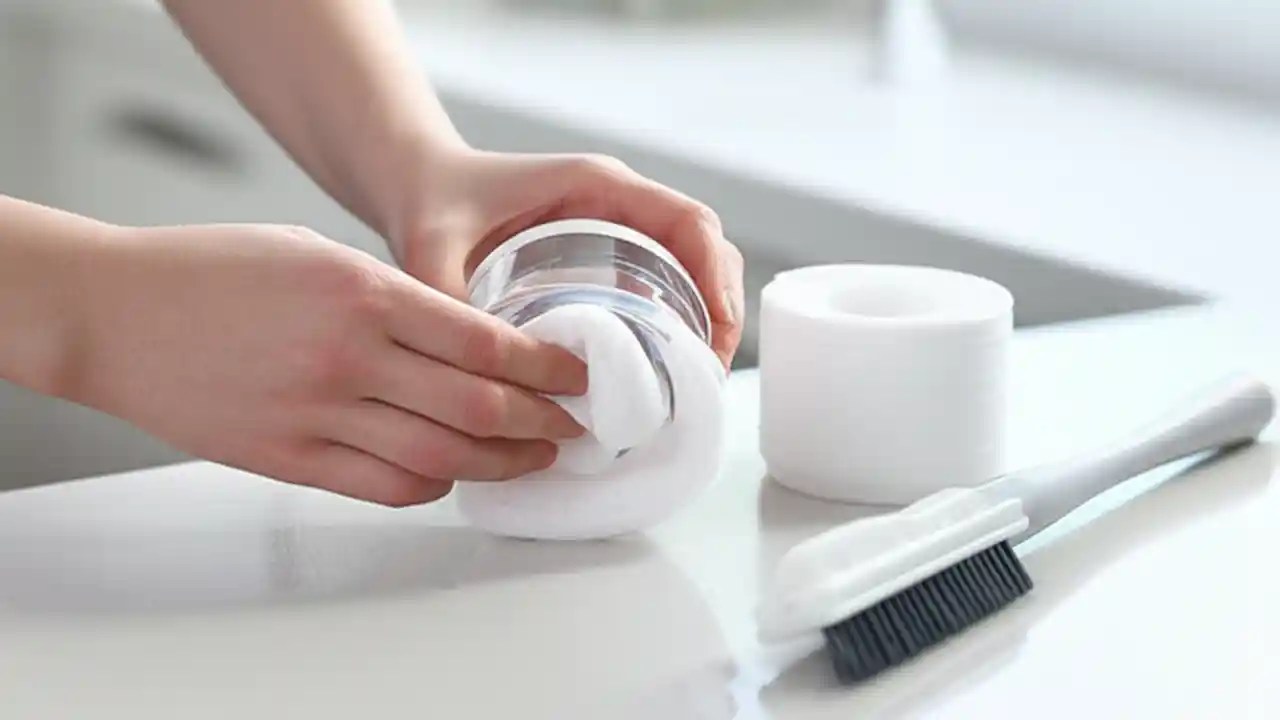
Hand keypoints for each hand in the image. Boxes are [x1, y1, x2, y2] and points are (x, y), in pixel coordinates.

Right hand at [73, 224, 586, 505]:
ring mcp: (317, 413)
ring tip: (535, 458)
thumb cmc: (216, 271)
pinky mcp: (287, 458)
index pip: (485, 342)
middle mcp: (350, 356)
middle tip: (574, 426)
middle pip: (478, 407)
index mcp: (363, 292)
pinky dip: (433, 484)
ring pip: (440, 455)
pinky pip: (382, 485)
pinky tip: (455, 472)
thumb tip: (468, 341)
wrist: (118, 313)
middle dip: (541, 421)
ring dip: (501, 462)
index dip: (546, 366)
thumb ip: (394, 296)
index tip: (577, 375)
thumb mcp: (318, 252)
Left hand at [384, 149, 745, 367]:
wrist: (416, 184)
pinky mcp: (603, 253)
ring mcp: (615, 226)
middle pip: (704, 248)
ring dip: (703, 321)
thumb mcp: (433, 251)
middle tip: (709, 377)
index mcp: (596, 184)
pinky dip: (674, 323)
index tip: (716, 339)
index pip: (688, 222)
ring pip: (688, 268)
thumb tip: (484, 379)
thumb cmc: (431, 201)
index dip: (715, 279)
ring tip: (693, 384)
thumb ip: (452, 306)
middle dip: (721, 310)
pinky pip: (659, 282)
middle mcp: (617, 201)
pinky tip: (659, 371)